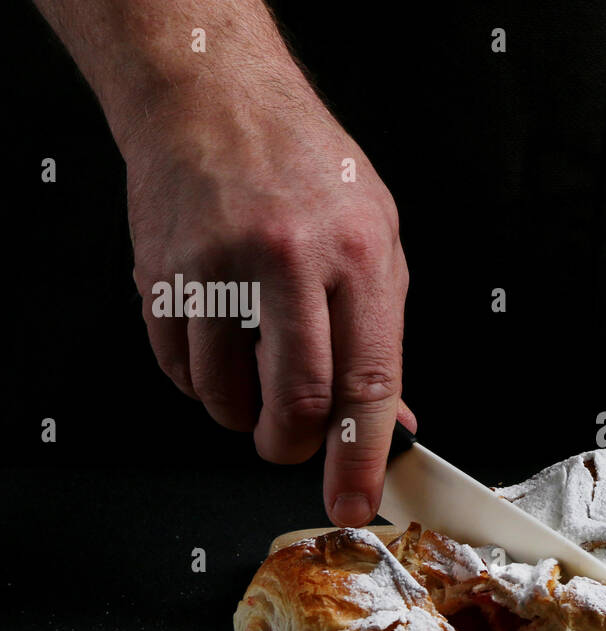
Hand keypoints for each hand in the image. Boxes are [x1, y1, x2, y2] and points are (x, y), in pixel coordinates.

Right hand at [123, 87, 413, 527]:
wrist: (212, 101)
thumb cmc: (306, 167)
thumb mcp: (378, 237)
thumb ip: (383, 332)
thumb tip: (392, 420)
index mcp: (359, 256)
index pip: (368, 382)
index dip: (361, 458)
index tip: (354, 503)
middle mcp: (291, 262)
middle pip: (296, 403)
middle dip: (295, 448)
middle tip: (295, 442)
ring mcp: (219, 268)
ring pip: (227, 399)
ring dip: (244, 415)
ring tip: (256, 372)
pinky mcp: (163, 277)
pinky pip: (179, 372)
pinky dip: (202, 381)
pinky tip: (219, 342)